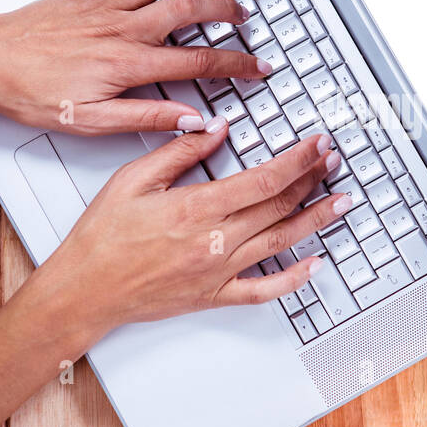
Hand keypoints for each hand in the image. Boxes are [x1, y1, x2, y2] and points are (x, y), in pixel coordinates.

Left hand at [0, 0, 270, 133]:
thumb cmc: (31, 92)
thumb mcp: (92, 122)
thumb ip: (147, 118)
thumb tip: (190, 121)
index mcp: (129, 65)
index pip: (198, 62)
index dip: (236, 64)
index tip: (257, 67)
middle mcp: (122, 28)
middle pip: (189, 9)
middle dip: (226, 9)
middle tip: (245, 16)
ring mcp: (105, 4)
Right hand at [39, 125, 348, 335]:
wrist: (84, 290)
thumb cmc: (101, 237)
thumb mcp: (132, 179)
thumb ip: (179, 152)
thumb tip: (217, 130)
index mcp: (196, 208)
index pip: (263, 178)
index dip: (298, 159)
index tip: (317, 144)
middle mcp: (214, 241)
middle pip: (279, 206)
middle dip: (313, 180)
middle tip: (332, 161)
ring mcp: (218, 271)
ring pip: (281, 243)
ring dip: (316, 220)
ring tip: (342, 201)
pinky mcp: (214, 295)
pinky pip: (264, 290)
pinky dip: (294, 279)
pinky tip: (315, 265)